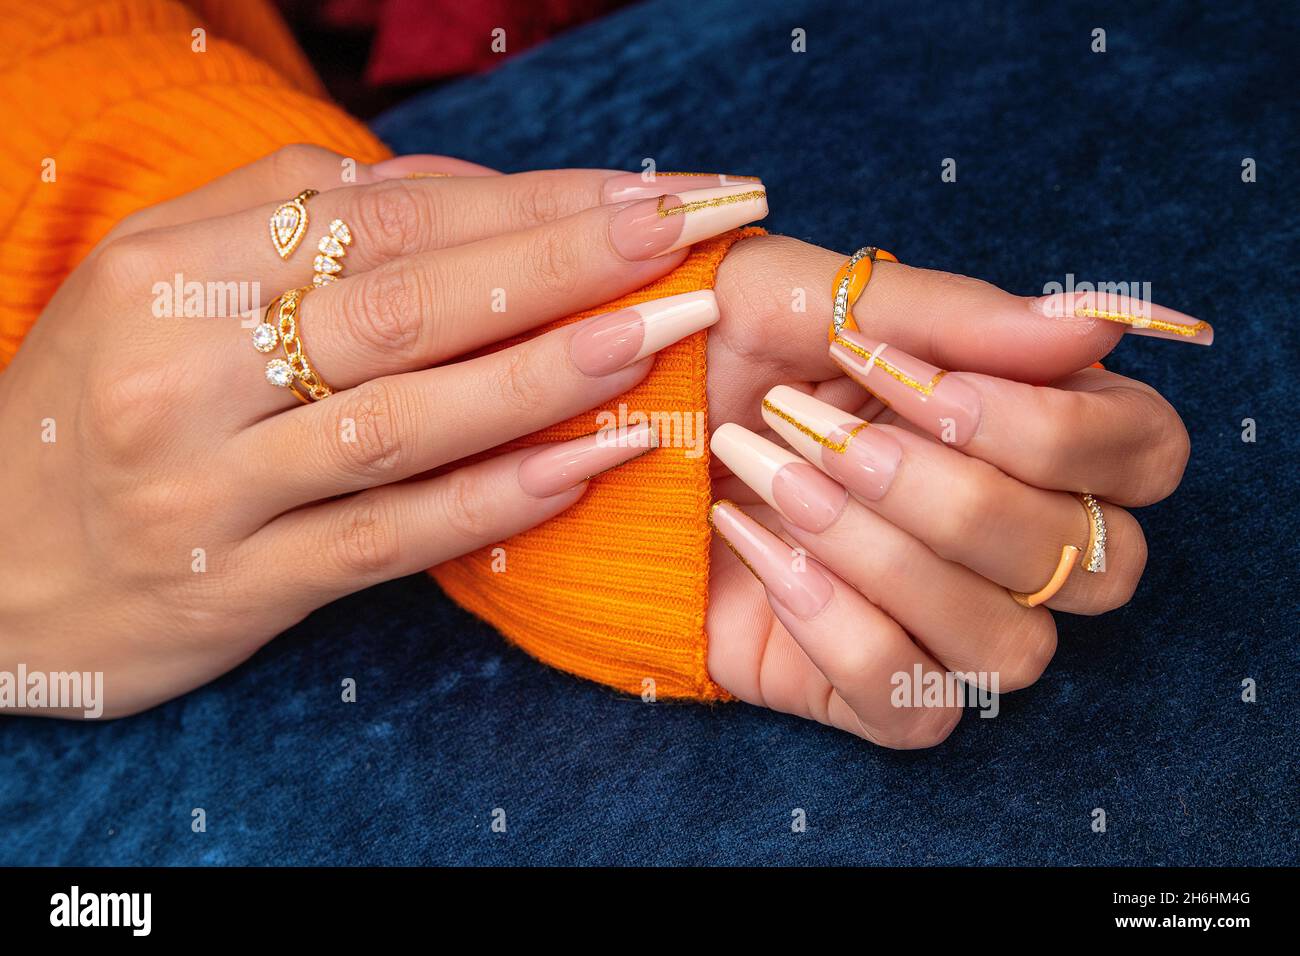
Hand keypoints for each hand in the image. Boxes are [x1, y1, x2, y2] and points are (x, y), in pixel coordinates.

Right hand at [0, 147, 767, 716]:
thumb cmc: (96, 407)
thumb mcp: (160, 283)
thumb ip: (294, 214)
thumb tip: (462, 189)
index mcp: (172, 270)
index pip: (384, 216)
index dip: (530, 199)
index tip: (646, 190)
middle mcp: (185, 369)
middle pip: (408, 301)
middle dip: (565, 260)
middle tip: (688, 233)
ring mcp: (211, 485)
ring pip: (406, 417)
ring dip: (549, 373)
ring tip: (664, 334)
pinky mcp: (238, 584)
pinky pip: (387, 536)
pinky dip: (494, 498)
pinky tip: (591, 463)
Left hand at [703, 235, 1201, 746]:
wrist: (618, 430)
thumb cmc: (722, 355)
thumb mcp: (823, 301)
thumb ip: (958, 314)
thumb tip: (1099, 323)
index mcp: (1025, 428)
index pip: (1145, 452)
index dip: (1054, 428)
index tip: (917, 384)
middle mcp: (1008, 537)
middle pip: (1097, 565)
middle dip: (955, 497)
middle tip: (826, 433)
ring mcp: (944, 623)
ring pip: (1013, 648)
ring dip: (889, 559)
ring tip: (780, 484)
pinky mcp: (871, 689)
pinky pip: (913, 709)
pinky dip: (837, 628)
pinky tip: (762, 553)